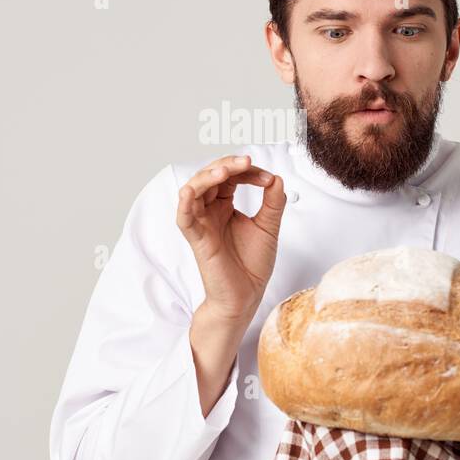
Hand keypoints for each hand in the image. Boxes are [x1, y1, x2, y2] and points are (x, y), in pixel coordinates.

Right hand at [176, 154, 286, 325]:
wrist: (246, 296)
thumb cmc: (252, 265)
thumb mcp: (268, 227)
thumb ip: (273, 202)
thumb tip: (276, 178)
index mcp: (225, 205)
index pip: (231, 177)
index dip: (248, 171)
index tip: (268, 179)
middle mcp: (210, 211)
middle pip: (210, 176)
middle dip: (228, 165)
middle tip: (247, 163)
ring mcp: (202, 223)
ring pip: (194, 190)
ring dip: (207, 176)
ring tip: (225, 171)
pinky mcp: (197, 239)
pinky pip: (183, 217)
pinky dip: (184, 202)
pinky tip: (190, 191)